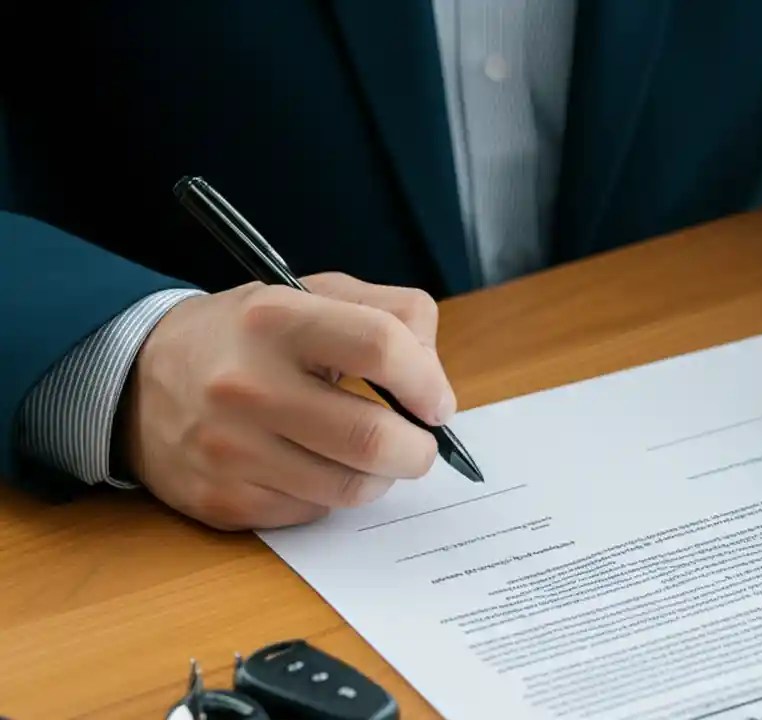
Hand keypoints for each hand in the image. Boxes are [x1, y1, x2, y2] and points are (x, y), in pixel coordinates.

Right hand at [120, 272, 453, 529]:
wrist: (136, 379)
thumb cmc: (247, 336)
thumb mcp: (309, 295)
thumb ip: (390, 313)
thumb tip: (435, 380)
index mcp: (274, 319)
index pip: (380, 345)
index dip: (427, 379)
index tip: (436, 402)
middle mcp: (246, 386)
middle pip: (372, 437)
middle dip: (417, 449)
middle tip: (418, 443)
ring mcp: (229, 450)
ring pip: (349, 487)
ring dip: (380, 477)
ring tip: (372, 455)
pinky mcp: (222, 500)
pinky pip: (311, 512)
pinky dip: (331, 494)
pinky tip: (316, 467)